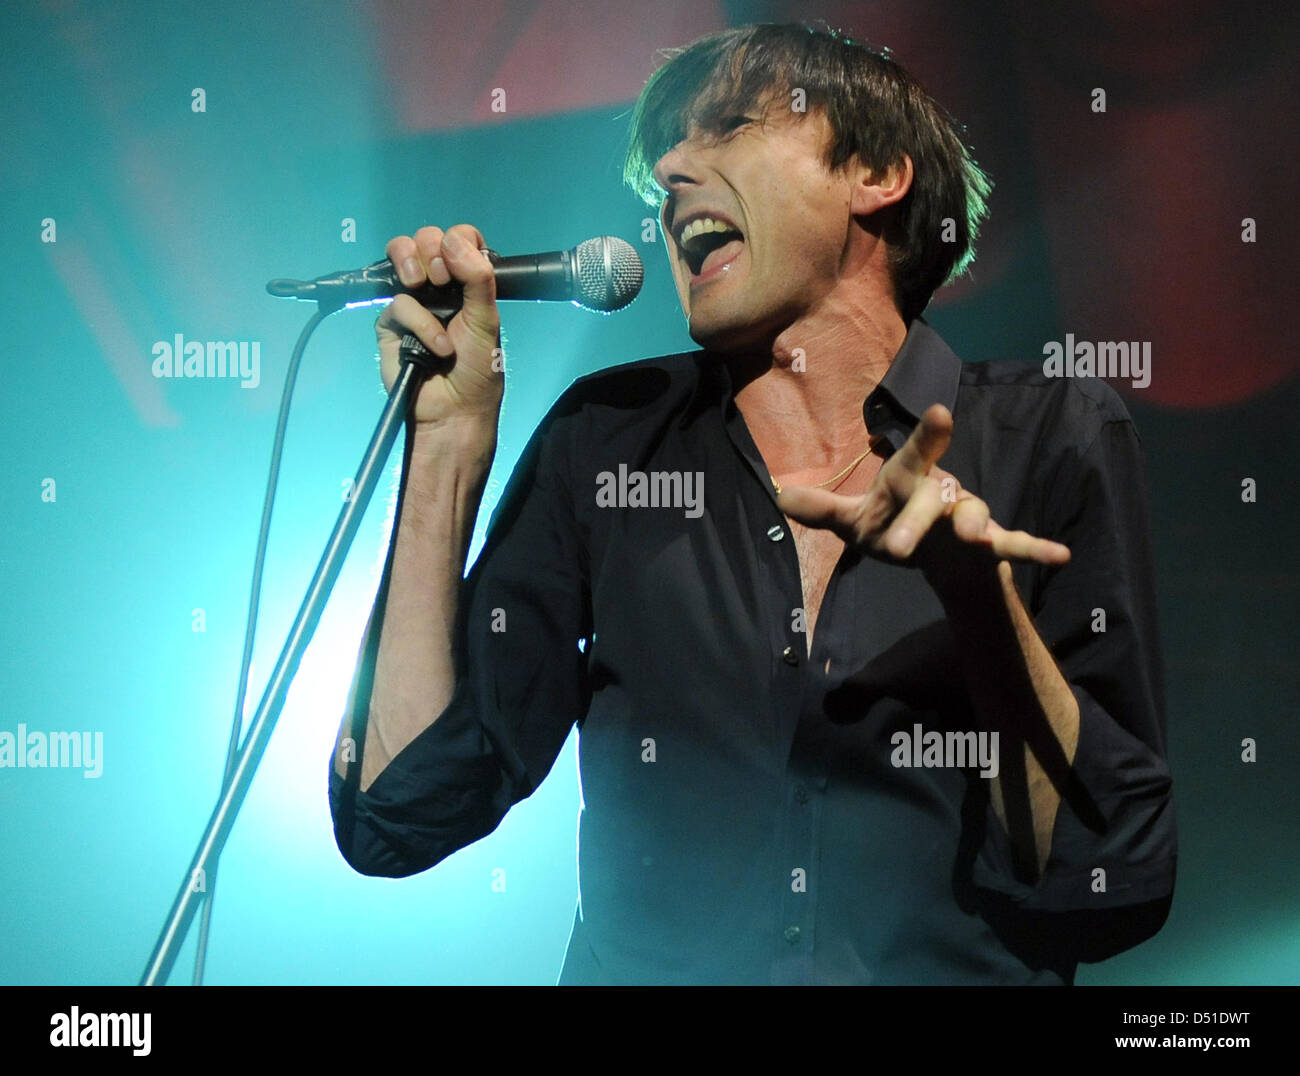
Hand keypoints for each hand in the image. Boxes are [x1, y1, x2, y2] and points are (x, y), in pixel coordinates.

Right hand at [376, 224, 502, 427]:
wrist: (455, 408)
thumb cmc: (477, 368)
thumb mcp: (487, 320)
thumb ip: (477, 278)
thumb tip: (452, 241)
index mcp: (466, 282)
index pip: (458, 239)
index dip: (457, 241)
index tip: (461, 266)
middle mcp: (438, 286)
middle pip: (425, 238)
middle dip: (431, 249)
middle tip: (442, 278)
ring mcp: (413, 301)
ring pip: (401, 255)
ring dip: (413, 261)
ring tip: (423, 284)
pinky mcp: (391, 322)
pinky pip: (398, 303)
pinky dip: (419, 323)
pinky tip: (435, 345)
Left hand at [775, 404, 1068, 590]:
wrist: (939, 561)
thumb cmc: (898, 528)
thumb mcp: (856, 523)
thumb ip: (822, 509)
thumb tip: (779, 496)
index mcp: (908, 481)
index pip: (910, 458)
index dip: (925, 436)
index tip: (939, 412)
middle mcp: (941, 492)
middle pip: (931, 500)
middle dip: (917, 519)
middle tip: (899, 547)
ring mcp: (968, 516)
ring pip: (974, 517)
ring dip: (977, 527)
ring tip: (976, 537)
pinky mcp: (992, 543)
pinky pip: (1016, 542)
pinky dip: (1037, 548)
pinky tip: (1061, 555)